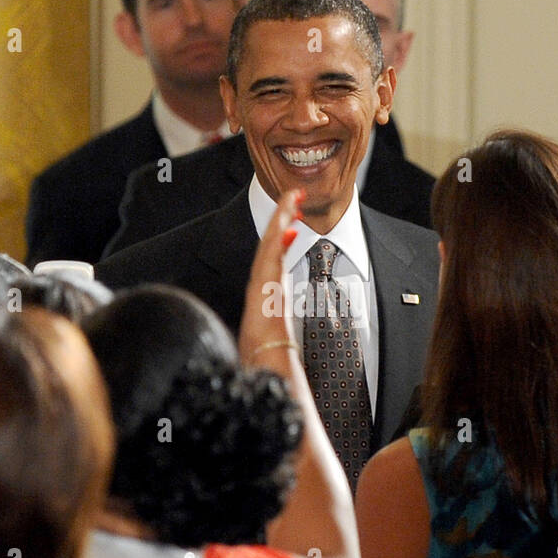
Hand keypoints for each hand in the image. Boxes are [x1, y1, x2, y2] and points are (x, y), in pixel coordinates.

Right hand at [239, 188, 302, 362]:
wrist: (263, 364)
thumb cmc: (268, 351)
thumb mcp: (277, 330)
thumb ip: (282, 318)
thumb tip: (285, 322)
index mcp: (267, 290)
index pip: (274, 253)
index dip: (281, 232)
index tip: (293, 215)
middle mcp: (263, 283)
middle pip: (272, 241)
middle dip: (282, 216)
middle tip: (294, 193)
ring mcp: (263, 284)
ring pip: (271, 243)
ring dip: (280, 220)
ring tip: (291, 199)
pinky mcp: (264, 288)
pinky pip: (271, 258)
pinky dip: (277, 241)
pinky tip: (288, 228)